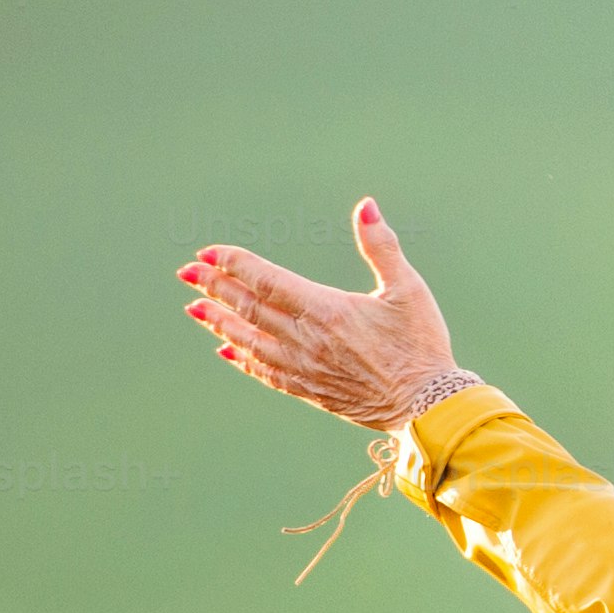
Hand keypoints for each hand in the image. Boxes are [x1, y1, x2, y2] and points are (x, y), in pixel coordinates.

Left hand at [180, 200, 460, 428]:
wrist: (427, 406)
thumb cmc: (421, 344)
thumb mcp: (407, 289)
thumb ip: (381, 246)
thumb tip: (365, 206)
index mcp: (326, 310)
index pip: (267, 281)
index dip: (235, 264)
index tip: (209, 253)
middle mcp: (306, 339)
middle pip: (249, 308)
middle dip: (215, 288)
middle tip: (187, 273)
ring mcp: (304, 367)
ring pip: (250, 341)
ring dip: (220, 322)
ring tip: (195, 309)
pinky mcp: (310, 390)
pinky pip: (266, 372)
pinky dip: (243, 359)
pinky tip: (227, 350)